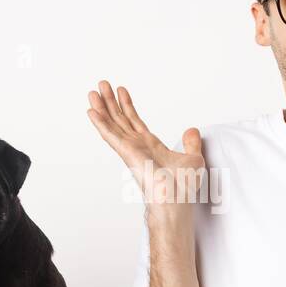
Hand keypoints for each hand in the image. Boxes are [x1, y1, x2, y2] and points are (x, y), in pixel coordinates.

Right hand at [86, 81, 205, 207]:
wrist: (176, 201)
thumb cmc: (183, 188)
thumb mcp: (193, 158)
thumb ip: (191, 143)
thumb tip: (192, 130)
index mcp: (150, 146)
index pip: (135, 121)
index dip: (127, 105)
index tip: (121, 90)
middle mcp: (137, 146)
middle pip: (120, 119)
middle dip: (111, 102)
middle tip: (102, 85)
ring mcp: (130, 150)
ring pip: (113, 124)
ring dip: (102, 107)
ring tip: (93, 91)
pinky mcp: (127, 153)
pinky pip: (111, 135)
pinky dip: (101, 123)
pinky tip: (92, 111)